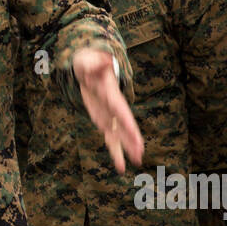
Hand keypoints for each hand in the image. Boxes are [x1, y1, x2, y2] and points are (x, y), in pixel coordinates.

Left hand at [72, 48, 143, 174]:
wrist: (86, 68)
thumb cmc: (87, 62)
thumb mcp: (88, 60)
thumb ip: (96, 62)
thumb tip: (104, 59)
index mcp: (111, 94)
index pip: (122, 111)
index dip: (129, 125)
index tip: (136, 138)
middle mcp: (113, 108)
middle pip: (124, 126)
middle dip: (132, 140)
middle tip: (140, 155)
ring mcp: (109, 116)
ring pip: (118, 136)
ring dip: (125, 150)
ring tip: (132, 165)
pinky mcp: (103, 121)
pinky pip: (110, 138)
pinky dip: (115, 151)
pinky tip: (120, 166)